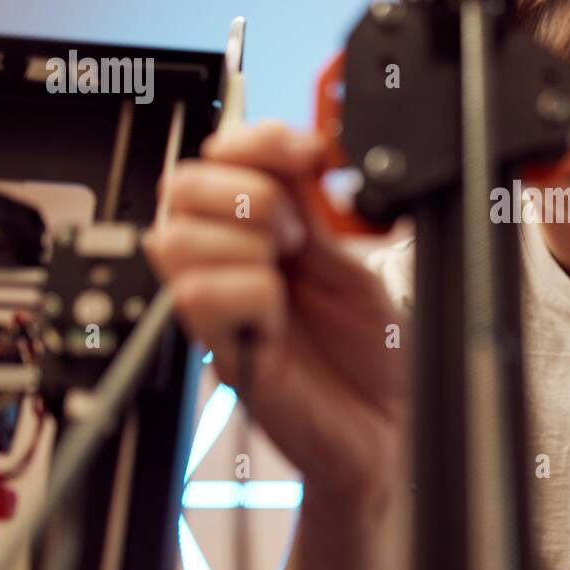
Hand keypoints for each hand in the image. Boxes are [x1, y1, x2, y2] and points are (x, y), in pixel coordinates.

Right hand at [144, 120, 407, 527]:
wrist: (392, 428)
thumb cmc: (377, 355)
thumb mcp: (353, 264)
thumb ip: (317, 211)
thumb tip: (299, 151)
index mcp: (263, 232)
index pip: (220, 155)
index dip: (257, 141)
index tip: (306, 155)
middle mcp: (231, 264)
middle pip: (181, 186)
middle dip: (250, 195)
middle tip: (300, 237)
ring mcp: (221, 307)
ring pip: (177, 238)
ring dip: (247, 246)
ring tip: (288, 277)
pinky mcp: (220, 351)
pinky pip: (199, 296)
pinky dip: (249, 294)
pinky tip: (277, 316)